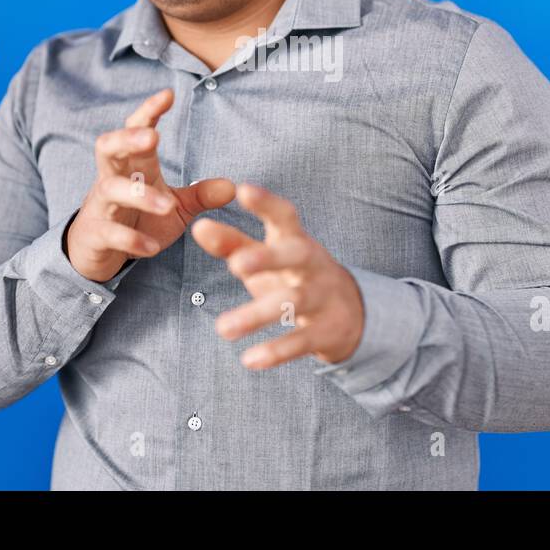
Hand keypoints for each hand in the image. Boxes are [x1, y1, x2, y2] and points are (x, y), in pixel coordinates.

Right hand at [65, 88, 234, 282]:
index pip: (136, 129)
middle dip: (127, 138)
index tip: (168, 94)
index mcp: (134, 166)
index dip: (149, 111)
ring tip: (168, 205)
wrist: (97, 252)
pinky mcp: (96, 234)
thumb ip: (200, 195)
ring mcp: (101, 206)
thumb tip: (233, 186)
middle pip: (107, 146)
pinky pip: (110, 232)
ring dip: (139, 195)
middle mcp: (113, 178)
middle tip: (152, 137)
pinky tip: (152, 247)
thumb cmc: (138, 219)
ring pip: (110, 188)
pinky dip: (131, 239)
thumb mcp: (175, 207)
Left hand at [191, 183, 364, 369]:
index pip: (285, 215)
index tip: (243, 189)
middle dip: (268, 258)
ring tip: (222, 329)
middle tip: (236, 265)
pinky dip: (277, 351)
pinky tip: (250, 359)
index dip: (266, 202)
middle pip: (296, 256)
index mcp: (296, 240)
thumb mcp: (266, 257)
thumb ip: (233, 243)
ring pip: (294, 302)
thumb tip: (198, 226)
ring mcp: (323, 297)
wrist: (351, 313)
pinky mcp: (326, 331)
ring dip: (258, 314)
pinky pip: (302, 341)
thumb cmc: (294, 275)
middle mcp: (312, 264)